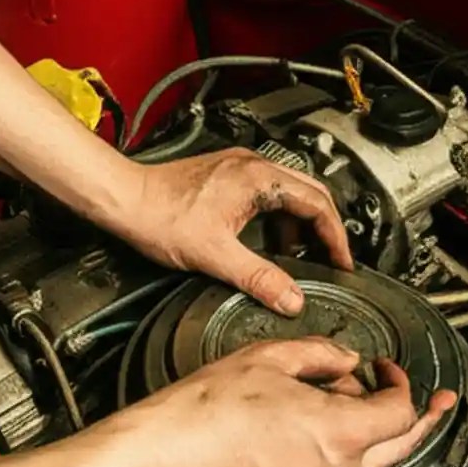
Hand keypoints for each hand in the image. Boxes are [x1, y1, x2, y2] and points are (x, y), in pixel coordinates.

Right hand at [112, 337, 457, 466]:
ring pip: (368, 460)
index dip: (401, 382)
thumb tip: (342, 359)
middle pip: (401, 446)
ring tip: (343, 393)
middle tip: (439, 401)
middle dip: (423, 418)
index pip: (399, 410)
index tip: (386, 366)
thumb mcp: (268, 359)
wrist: (163, 464)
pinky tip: (315, 418)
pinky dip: (342, 444)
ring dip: (370, 427)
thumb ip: (319, 354)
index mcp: (339, 434)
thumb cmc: (204, 417)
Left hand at [123, 148, 353, 315]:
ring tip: (301, 257)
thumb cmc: (159, 216)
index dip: (335, 237)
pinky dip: (278, 220)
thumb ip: (259, 278)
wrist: (124, 199)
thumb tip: (292, 300)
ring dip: (300, 225)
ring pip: (289, 193)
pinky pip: (269, 195)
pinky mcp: (228, 176)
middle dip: (325, 228)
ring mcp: (240, 169)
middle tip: (332, 259)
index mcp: (259, 179)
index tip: (343, 261)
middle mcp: (254, 166)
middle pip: (310, 193)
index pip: (317, 203)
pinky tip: (270, 244)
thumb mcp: (215, 255)